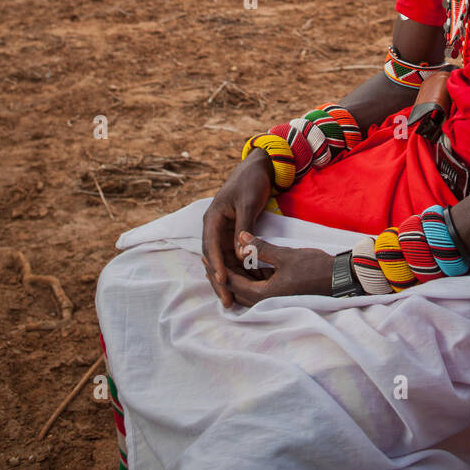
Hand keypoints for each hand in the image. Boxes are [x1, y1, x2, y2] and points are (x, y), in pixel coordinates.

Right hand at [201, 152, 273, 307]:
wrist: (258, 168)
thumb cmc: (251, 183)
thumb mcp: (248, 203)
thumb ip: (244, 228)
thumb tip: (240, 255)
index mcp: (212, 218)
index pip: (211, 247)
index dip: (216, 266)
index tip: (223, 282)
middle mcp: (214, 228)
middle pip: (213, 260)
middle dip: (219, 281)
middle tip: (228, 301)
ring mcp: (222, 233)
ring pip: (222, 262)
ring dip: (228, 280)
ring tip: (235, 301)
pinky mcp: (232, 236)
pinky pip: (232, 257)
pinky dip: (237, 271)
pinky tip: (245, 286)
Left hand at [202, 233, 334, 307]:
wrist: (339, 277)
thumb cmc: (314, 267)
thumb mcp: (285, 255)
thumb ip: (261, 248)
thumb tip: (240, 238)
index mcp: (265, 294)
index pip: (233, 283)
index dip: (216, 270)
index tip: (203, 257)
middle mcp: (267, 301)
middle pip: (236, 291)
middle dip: (221, 276)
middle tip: (205, 262)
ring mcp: (275, 298)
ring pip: (246, 290)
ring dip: (234, 277)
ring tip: (220, 261)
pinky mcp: (281, 292)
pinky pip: (258, 287)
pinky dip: (248, 278)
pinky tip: (243, 265)